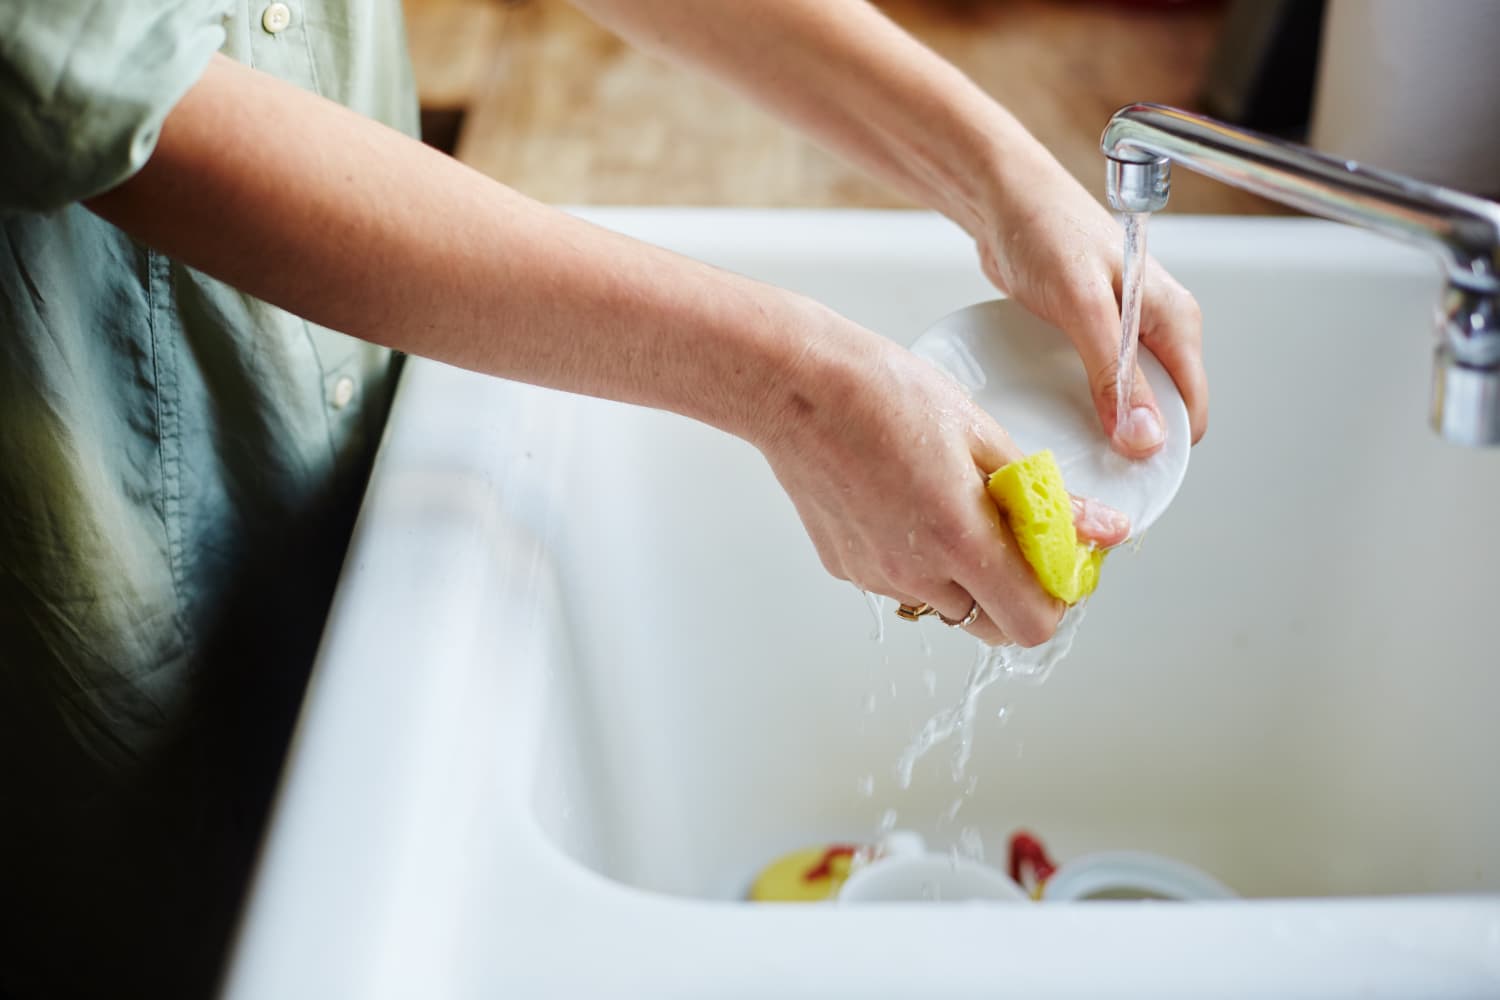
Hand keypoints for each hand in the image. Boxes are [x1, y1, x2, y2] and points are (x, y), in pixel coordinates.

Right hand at [756, 306, 1128, 646]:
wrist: (796, 386)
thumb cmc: (885, 394)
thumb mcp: (983, 434)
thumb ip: (1047, 497)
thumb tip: (1103, 529)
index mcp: (959, 540)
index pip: (1033, 623)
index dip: (1056, 596)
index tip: (1058, 555)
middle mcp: (915, 573)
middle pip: (991, 627)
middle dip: (1014, 594)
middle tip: (1014, 536)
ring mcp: (875, 575)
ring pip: (944, 604)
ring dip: (963, 574)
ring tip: (950, 505)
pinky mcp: (844, 566)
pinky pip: (900, 582)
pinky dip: (917, 558)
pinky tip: (905, 501)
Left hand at [975, 148, 1207, 457]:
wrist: (1003, 201)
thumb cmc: (1045, 233)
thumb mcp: (1083, 308)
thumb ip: (1115, 372)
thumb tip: (1146, 437)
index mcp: (1175, 320)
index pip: (1191, 410)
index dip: (1164, 450)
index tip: (1125, 480)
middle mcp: (1158, 329)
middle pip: (1162, 411)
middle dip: (1132, 443)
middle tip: (1088, 470)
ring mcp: (1125, 333)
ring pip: (1128, 399)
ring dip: (1103, 425)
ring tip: (1068, 448)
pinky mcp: (1092, 335)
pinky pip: (1098, 383)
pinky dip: (1081, 404)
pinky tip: (1053, 416)